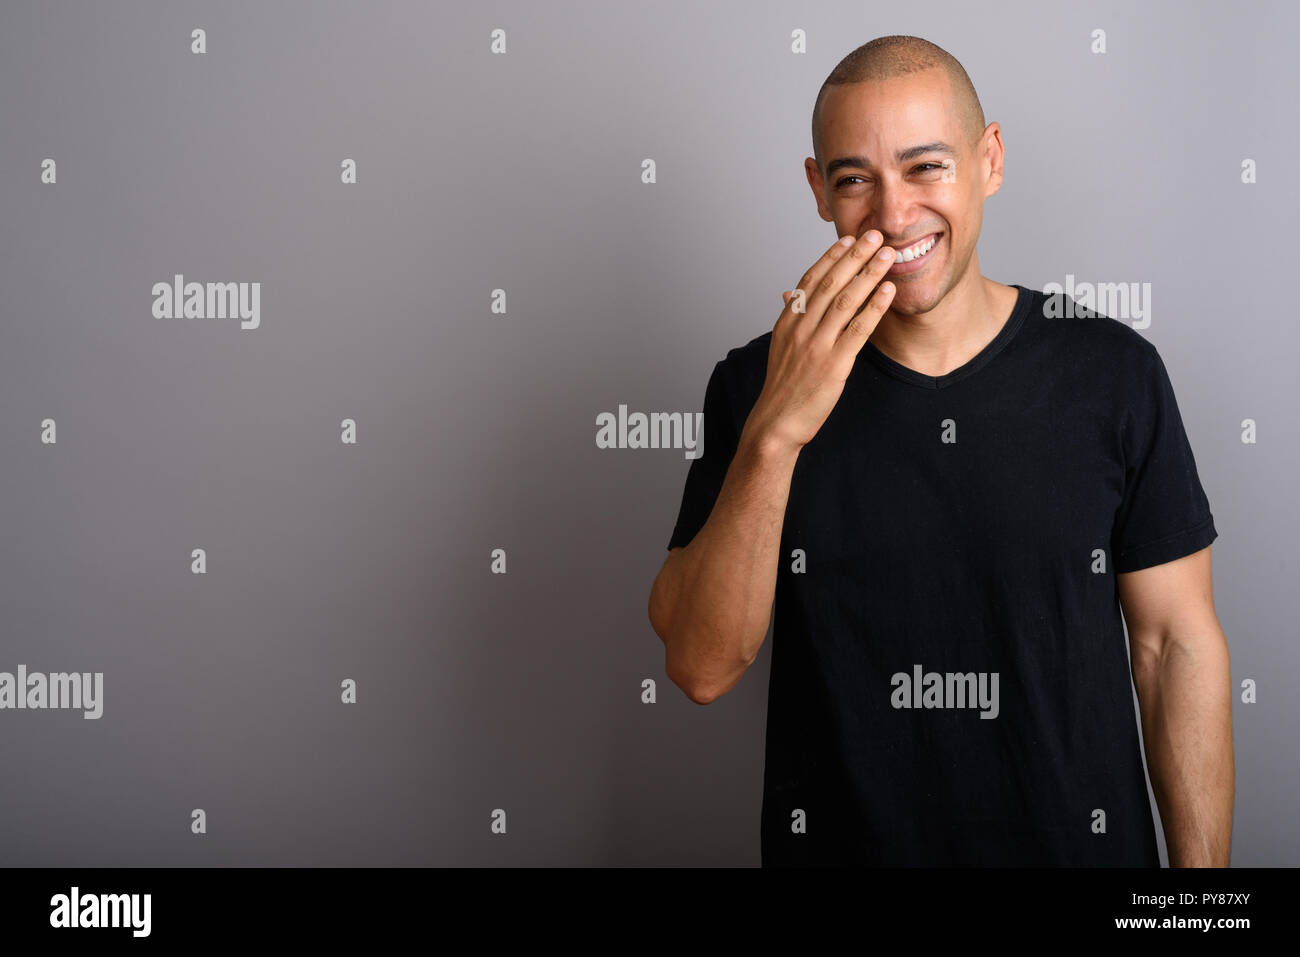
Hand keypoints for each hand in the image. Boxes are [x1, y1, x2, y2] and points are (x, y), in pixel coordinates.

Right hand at [746, 230, 895, 452]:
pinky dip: (874, 306)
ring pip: (845, 300)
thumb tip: (790, 294)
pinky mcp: (833, 364)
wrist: (777, 422)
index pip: (810, 280)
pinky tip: (888, 291)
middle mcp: (801, 328)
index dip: (831, 257)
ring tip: (888, 255)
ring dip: (869, 274)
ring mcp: (816, 345)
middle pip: (830, 283)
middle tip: (875, 235)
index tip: (848, 238)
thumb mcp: (780, 347)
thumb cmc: (783, 387)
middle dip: (855, 256)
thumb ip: (790, 319)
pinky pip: (857, 329)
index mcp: (788, 322)